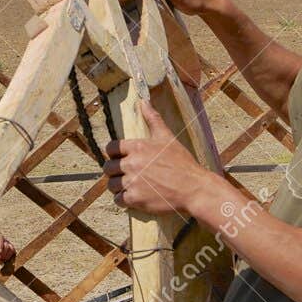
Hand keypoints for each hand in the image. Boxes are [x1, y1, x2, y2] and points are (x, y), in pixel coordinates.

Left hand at [0, 230, 15, 264]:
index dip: (0, 244)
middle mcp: (0, 238)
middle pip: (6, 244)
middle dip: (2, 253)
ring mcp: (5, 244)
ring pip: (11, 248)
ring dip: (7, 256)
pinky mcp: (7, 250)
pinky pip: (13, 253)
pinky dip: (10, 258)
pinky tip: (3, 261)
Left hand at [103, 100, 201, 215]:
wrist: (194, 188)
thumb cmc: (182, 162)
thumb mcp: (167, 138)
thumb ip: (153, 119)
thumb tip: (143, 101)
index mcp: (137, 147)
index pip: (110, 148)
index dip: (114, 154)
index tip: (121, 159)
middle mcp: (131, 163)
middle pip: (108, 168)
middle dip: (115, 172)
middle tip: (127, 175)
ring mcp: (132, 182)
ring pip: (111, 185)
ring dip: (119, 187)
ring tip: (132, 186)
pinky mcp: (134, 199)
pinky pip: (118, 200)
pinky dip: (124, 200)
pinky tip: (135, 197)